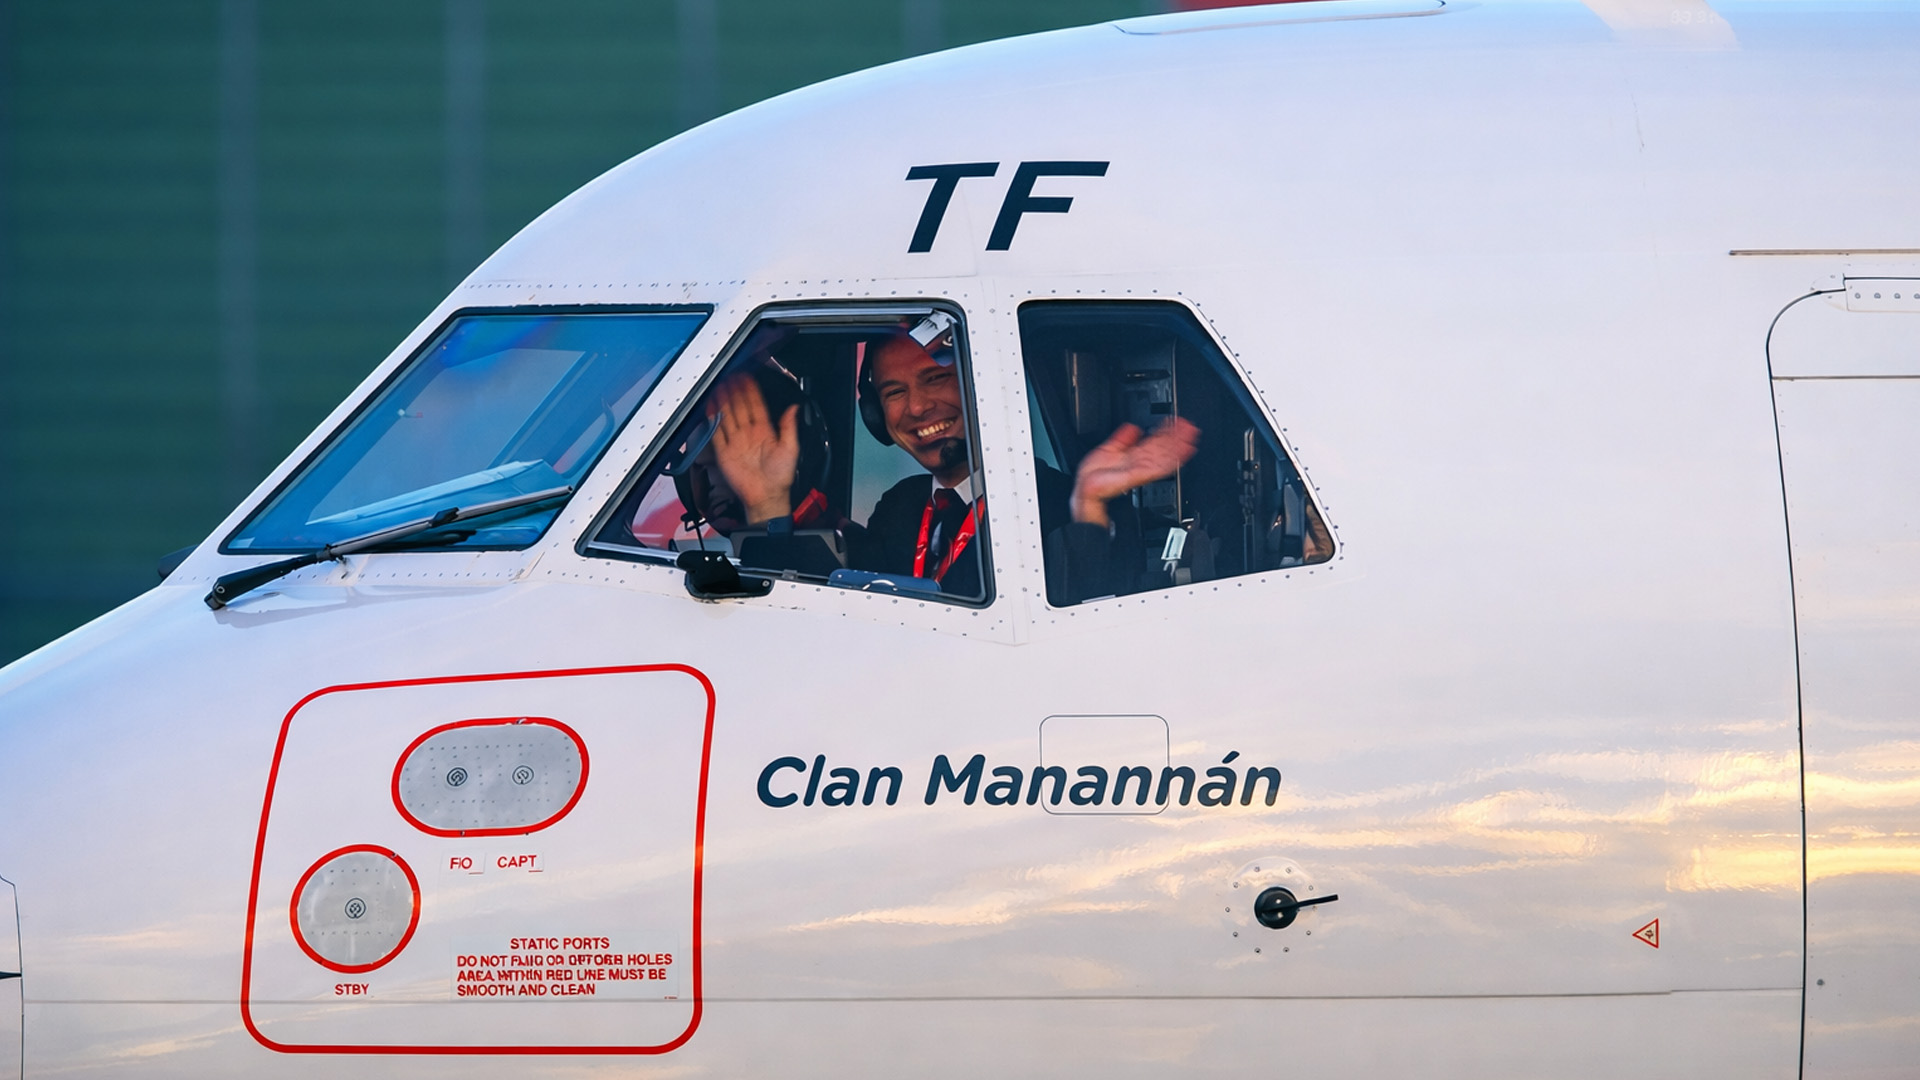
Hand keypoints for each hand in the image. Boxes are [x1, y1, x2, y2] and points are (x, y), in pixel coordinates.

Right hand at [708, 374, 798, 525]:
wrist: (767, 497)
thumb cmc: (780, 477)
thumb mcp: (791, 448)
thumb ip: (789, 427)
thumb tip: (794, 408)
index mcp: (764, 431)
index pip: (755, 406)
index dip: (750, 391)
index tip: (746, 377)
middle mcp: (749, 434)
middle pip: (739, 407)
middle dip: (734, 391)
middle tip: (729, 376)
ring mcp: (735, 442)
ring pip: (727, 416)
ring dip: (722, 401)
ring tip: (718, 385)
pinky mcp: (725, 452)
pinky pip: (717, 433)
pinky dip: (712, 420)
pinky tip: (710, 407)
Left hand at [1070, 417, 1200, 526]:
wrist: (1088, 490)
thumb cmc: (1094, 476)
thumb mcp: (1107, 449)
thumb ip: (1122, 439)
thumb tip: (1133, 427)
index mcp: (1134, 457)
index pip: (1154, 442)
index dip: (1167, 433)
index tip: (1178, 425)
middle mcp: (1140, 463)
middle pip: (1162, 448)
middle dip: (1177, 439)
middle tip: (1191, 429)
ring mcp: (1141, 469)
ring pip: (1164, 456)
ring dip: (1178, 447)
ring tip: (1190, 438)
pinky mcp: (1139, 475)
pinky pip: (1158, 467)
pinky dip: (1169, 461)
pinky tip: (1180, 455)